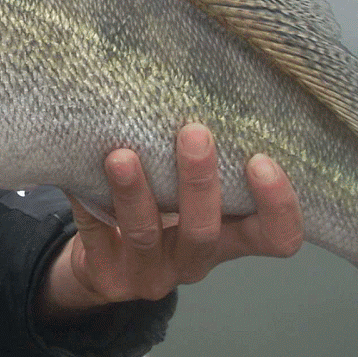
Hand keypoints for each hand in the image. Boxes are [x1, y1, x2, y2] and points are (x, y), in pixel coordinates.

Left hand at [38, 123, 302, 318]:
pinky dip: (87, 204)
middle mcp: (193, 261)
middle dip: (200, 183)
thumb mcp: (191, 193)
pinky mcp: (108, 276)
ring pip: (146, 234)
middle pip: (204, 231)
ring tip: (120, 156)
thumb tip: (203, 80)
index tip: (262, 159)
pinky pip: (95, 236)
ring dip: (135, 193)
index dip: (279, 207)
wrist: (105, 264)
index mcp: (229, 240)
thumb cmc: (161, 211)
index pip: (276, 238)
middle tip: (193, 132)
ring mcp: (150, 274)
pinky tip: (78, 176)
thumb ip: (207, 159)